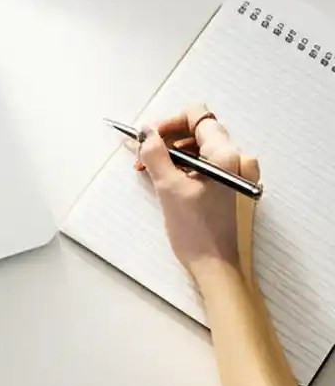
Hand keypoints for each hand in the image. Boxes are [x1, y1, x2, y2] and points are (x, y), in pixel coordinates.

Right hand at [135, 103, 259, 275]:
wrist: (219, 269)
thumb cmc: (197, 232)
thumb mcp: (168, 188)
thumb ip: (154, 153)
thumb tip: (145, 131)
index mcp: (227, 156)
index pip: (197, 116)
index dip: (169, 122)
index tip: (149, 138)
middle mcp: (239, 161)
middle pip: (199, 131)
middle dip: (169, 140)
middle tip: (145, 156)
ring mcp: (241, 175)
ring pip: (203, 149)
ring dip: (176, 155)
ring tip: (153, 171)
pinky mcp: (236, 189)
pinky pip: (210, 166)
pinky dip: (188, 168)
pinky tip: (170, 181)